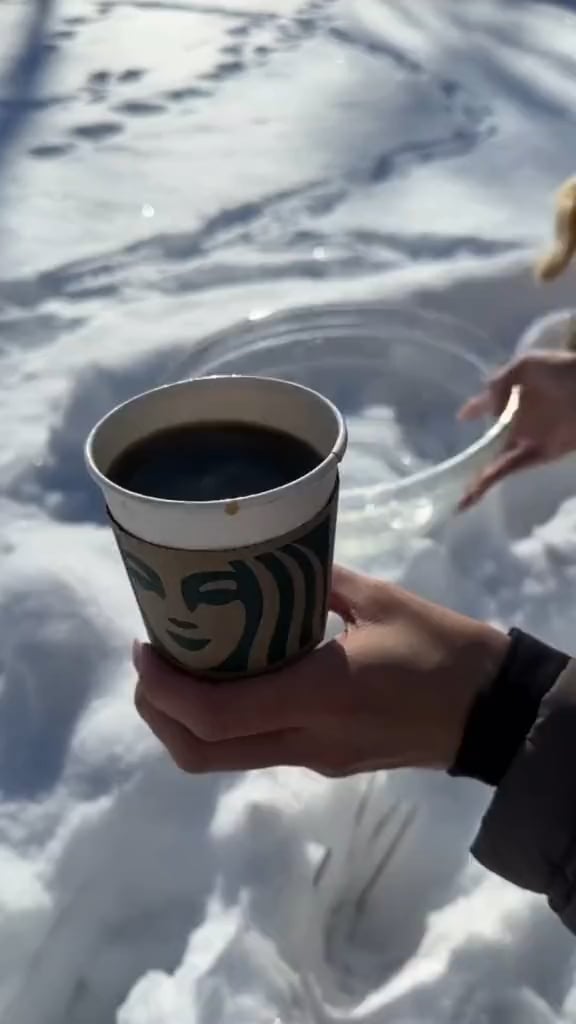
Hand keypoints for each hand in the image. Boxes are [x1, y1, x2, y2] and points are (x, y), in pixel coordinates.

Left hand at [133, 566, 508, 777]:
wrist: (490, 711)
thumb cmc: (440, 648)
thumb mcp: (379, 599)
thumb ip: (317, 579)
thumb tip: (269, 560)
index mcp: (320, 695)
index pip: (216, 714)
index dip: (165, 688)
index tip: (146, 646)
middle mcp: (306, 740)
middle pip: (202, 753)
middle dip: (158, 713)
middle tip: (149, 662)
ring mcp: (314, 759)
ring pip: (223, 759)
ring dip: (184, 722)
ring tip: (178, 669)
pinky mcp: (323, 763)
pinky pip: (254, 749)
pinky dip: (223, 722)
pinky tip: (230, 678)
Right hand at [458, 350, 575, 509]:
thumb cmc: (563, 372)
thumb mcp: (527, 365)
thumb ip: (501, 381)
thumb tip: (490, 410)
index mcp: (514, 396)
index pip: (488, 402)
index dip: (474, 408)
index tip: (461, 416)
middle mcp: (518, 421)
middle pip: (488, 438)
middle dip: (471, 452)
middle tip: (451, 468)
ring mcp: (526, 440)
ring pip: (493, 460)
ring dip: (474, 475)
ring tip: (455, 492)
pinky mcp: (536, 456)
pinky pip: (506, 469)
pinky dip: (489, 480)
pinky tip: (472, 489)